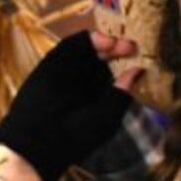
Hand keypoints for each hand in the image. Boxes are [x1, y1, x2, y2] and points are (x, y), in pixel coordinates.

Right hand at [0, 30, 139, 180]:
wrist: (40, 141)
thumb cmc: (77, 135)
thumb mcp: (107, 116)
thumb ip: (122, 93)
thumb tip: (139, 70)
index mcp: (95, 96)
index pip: (113, 72)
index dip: (126, 63)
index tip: (138, 58)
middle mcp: (81, 81)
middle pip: (102, 57)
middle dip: (118, 50)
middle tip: (131, 46)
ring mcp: (65, 71)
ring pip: (87, 49)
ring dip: (104, 42)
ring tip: (118, 43)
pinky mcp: (50, 63)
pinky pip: (68, 46)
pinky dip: (86, 40)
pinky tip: (103, 40)